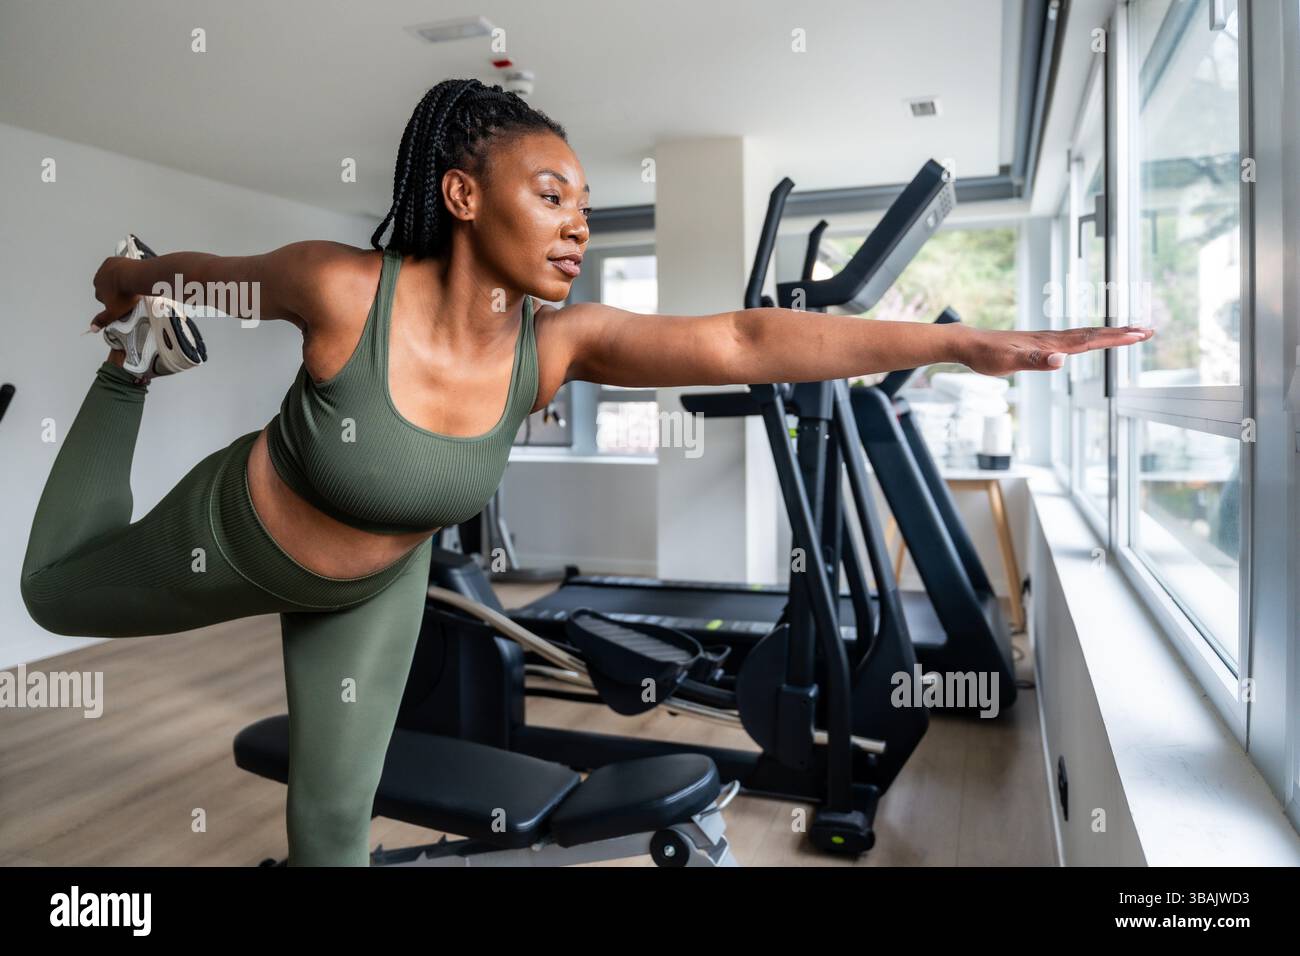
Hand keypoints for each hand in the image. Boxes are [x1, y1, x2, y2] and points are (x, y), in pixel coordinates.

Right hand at [90, 257, 142, 330]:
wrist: (133, 277)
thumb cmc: (126, 293)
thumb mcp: (114, 312)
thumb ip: (103, 320)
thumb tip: (92, 328)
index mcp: (98, 291)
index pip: (103, 298)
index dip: (113, 300)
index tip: (122, 302)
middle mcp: (98, 279)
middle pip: (107, 286)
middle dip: (115, 289)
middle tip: (128, 293)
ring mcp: (104, 269)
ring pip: (111, 276)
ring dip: (118, 279)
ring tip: (130, 283)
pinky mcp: (112, 261)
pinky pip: (115, 265)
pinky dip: (120, 269)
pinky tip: (128, 273)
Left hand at [960, 325, 1153, 375]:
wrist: (968, 343)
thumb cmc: (986, 355)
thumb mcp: (1008, 362)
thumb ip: (1034, 361)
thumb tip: (1061, 360)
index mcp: (1050, 344)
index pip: (1089, 340)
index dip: (1115, 338)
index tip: (1139, 334)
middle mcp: (1052, 339)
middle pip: (1093, 334)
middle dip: (1121, 333)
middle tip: (1148, 331)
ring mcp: (1047, 340)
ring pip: (1085, 335)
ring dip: (1108, 334)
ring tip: (1129, 332)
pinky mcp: (1040, 344)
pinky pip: (1072, 339)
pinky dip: (1089, 338)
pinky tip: (1091, 340)